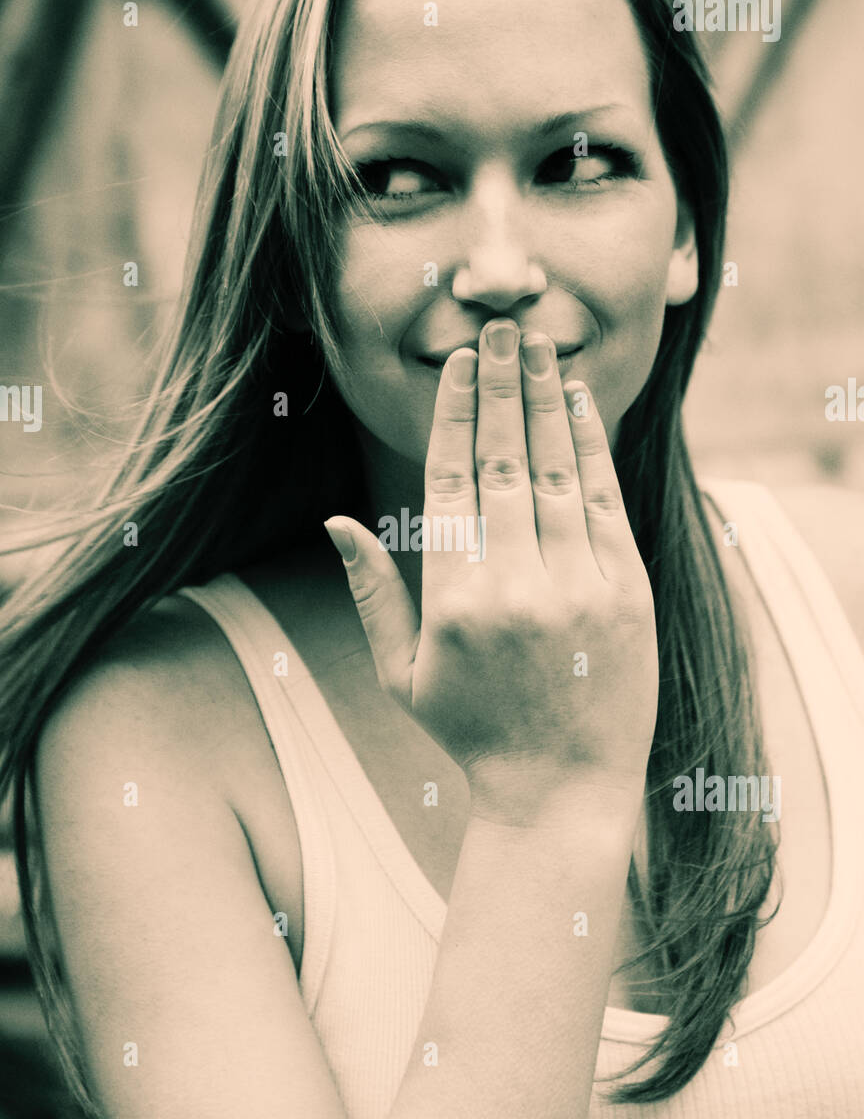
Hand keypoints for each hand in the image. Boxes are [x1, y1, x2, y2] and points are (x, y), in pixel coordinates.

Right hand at [324, 318, 657, 795]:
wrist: (561, 788)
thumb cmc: (471, 730)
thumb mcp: (402, 673)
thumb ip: (372, 593)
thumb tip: (338, 521)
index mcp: (453, 602)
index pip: (452, 483)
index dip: (456, 415)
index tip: (460, 365)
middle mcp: (516, 587)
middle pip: (505, 462)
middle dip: (501, 388)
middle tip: (501, 330)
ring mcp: (578, 589)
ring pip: (557, 473)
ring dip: (546, 401)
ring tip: (539, 345)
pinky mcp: (626, 595)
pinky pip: (603, 505)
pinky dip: (590, 449)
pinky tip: (578, 404)